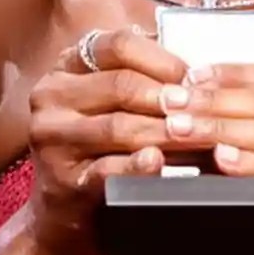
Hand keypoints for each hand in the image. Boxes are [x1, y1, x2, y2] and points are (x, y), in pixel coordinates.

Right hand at [23, 27, 196, 254]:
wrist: (65, 209)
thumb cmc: (100, 144)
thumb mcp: (111, 100)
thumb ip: (142, 76)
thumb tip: (196, 65)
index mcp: (67, 66)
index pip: (117, 45)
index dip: (160, 58)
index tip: (192, 76)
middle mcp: (51, 95)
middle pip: (119, 85)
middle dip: (167, 97)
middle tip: (202, 107)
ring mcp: (51, 138)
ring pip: (117, 126)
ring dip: (162, 131)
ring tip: (197, 134)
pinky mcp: (61, 179)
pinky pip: (106, 169)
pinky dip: (136, 165)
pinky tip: (158, 162)